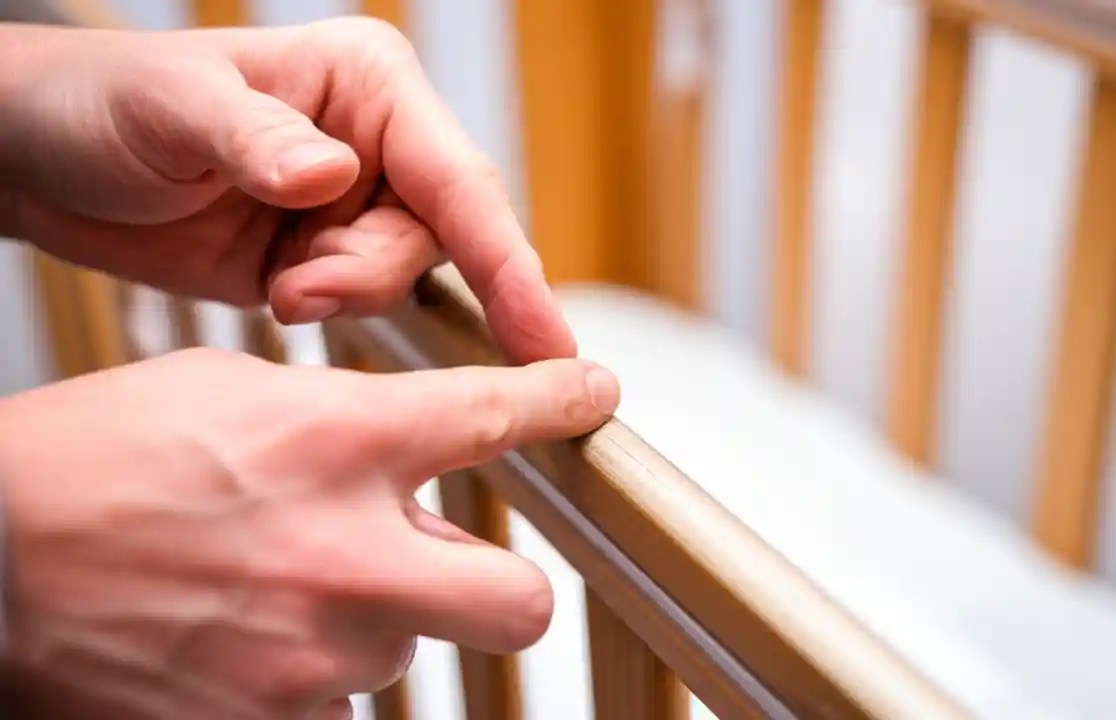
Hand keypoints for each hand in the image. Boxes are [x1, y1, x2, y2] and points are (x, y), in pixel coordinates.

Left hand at [0, 18, 571, 363]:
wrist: (42, 161)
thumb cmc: (105, 100)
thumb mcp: (176, 108)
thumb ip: (260, 142)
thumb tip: (332, 177)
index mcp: (371, 87)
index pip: (460, 182)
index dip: (510, 265)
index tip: (548, 341)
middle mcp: (380, 146)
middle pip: (439, 243)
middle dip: (373, 278)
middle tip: (297, 288)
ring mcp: (353, 206)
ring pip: (400, 281)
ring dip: (339, 298)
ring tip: (274, 281)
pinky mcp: (322, 258)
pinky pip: (357, 307)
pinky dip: (322, 312)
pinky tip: (274, 288)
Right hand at [0, 348, 619, 718]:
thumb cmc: (91, 461)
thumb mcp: (230, 393)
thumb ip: (344, 425)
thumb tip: (413, 468)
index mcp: (339, 441)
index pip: (496, 418)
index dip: (562, 405)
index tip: (591, 398)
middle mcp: (344, 556)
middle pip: (519, 601)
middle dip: (502, 587)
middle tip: (456, 564)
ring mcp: (309, 659)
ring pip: (402, 652)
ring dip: (367, 623)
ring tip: (277, 589)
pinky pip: (333, 705)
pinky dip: (306, 676)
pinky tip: (247, 638)